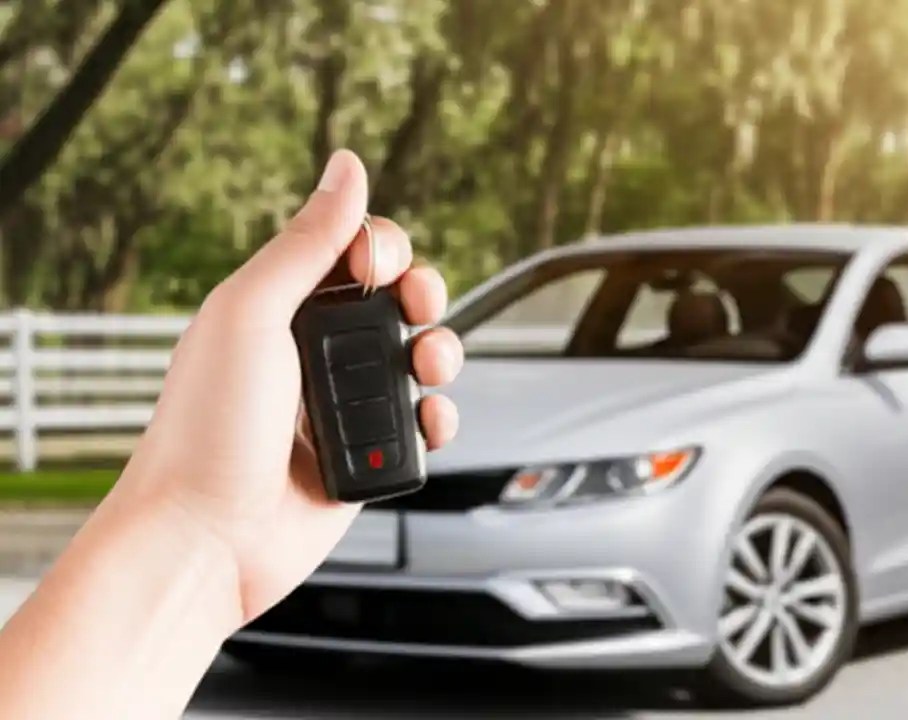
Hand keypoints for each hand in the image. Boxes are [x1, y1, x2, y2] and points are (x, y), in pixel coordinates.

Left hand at [113, 150, 462, 623]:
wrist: (207, 540)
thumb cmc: (207, 431)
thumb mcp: (251, 313)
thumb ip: (308, 241)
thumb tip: (346, 167)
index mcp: (278, 307)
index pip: (350, 251)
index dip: (380, 246)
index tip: (377, 265)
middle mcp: (312, 353)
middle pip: (397, 300)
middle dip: (423, 296)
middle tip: (416, 309)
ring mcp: (343, 406)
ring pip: (419, 360)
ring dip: (441, 354)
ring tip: (428, 369)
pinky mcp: (369, 456)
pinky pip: (425, 425)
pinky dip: (439, 420)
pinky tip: (425, 423)